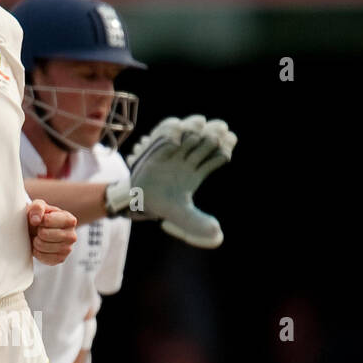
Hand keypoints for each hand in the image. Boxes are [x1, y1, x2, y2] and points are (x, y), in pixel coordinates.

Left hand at [28, 200, 76, 265]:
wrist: (38, 231)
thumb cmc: (40, 217)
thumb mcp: (38, 206)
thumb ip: (37, 208)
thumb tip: (36, 220)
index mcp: (70, 220)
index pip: (47, 221)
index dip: (39, 220)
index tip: (42, 221)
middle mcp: (72, 236)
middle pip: (44, 234)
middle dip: (37, 232)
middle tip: (40, 230)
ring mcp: (67, 249)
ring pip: (42, 246)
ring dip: (36, 242)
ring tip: (40, 238)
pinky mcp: (60, 259)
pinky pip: (42, 257)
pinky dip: (37, 252)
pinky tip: (40, 247)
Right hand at [106, 115, 236, 247]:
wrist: (137, 198)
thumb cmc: (162, 205)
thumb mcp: (180, 215)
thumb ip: (197, 222)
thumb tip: (217, 233)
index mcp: (198, 173)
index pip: (218, 156)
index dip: (224, 149)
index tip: (224, 152)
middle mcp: (189, 159)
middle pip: (208, 140)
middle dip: (214, 135)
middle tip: (214, 136)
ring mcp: (175, 151)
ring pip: (192, 133)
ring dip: (196, 129)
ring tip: (197, 130)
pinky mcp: (159, 144)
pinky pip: (170, 131)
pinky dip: (174, 131)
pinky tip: (176, 140)